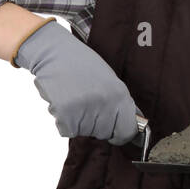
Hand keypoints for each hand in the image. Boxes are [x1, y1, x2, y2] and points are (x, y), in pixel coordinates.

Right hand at [14, 20, 139, 144]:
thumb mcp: (111, 81)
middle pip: (104, 134)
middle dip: (97, 125)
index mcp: (119, 95)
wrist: (55, 53)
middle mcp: (104, 104)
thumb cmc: (84, 66)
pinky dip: (65, 121)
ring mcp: (84, 109)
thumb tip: (134, 128)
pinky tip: (65, 103)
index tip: (116, 133)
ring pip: (85, 133)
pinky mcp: (64, 114)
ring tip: (76, 100)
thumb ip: (121, 105)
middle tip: (88, 105)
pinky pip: (68, 131)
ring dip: (80, 122)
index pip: (127, 131)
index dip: (121, 134)